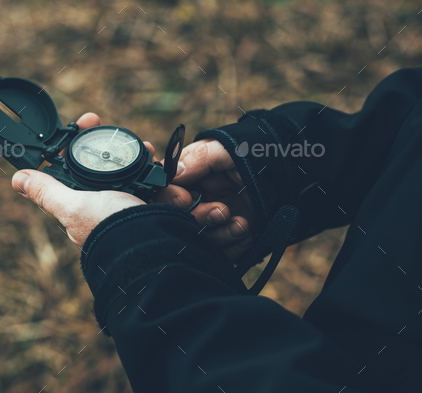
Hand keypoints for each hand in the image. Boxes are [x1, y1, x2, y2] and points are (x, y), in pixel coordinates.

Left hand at [11, 113, 156, 247]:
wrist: (153, 243)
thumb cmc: (109, 228)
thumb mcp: (74, 207)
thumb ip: (49, 192)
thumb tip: (18, 179)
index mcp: (82, 205)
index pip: (75, 166)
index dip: (78, 141)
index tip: (88, 121)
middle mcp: (104, 203)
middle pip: (105, 164)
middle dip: (111, 145)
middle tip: (116, 131)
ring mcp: (129, 202)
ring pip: (131, 169)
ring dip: (137, 155)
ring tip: (144, 148)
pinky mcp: (153, 203)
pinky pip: (153, 178)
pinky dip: (156, 169)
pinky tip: (156, 159)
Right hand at [154, 139, 256, 259]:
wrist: (295, 172)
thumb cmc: (259, 152)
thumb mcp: (228, 149)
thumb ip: (199, 158)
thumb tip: (173, 173)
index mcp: (189, 177)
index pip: (164, 192)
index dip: (169, 198)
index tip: (185, 198)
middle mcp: (197, 200)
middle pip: (179, 220)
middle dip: (199, 218)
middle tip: (222, 211)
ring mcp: (214, 221)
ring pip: (200, 240)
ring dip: (220, 234)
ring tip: (242, 223)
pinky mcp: (231, 239)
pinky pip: (222, 254)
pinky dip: (234, 247)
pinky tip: (248, 232)